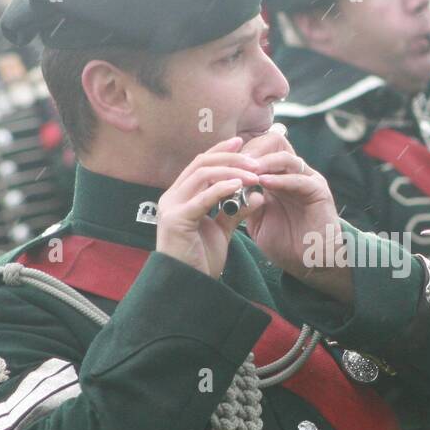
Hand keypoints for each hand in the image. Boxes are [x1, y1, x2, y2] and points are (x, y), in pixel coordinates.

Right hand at [155, 136, 265, 279]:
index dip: (220, 150)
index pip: (200, 164)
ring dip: (231, 171)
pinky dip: (222, 188)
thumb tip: (258, 194)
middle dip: (230, 158)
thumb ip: (235, 210)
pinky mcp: (177, 219)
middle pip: (201, 164)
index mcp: (180, 197)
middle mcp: (172, 197)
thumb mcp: (222, 230)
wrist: (188, 286)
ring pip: (202, 175)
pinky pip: (202, 197)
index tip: (242, 143)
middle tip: (255, 161)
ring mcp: (172, 207)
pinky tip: (239, 185)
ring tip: (253, 175)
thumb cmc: (201, 260)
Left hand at [241, 127, 353, 306]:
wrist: (308, 263)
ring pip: (285, 156)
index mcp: (279, 176)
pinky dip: (280, 179)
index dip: (242, 152)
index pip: (261, 147)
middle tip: (235, 164)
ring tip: (247, 172)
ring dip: (263, 163)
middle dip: (252, 151)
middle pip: (274, 141)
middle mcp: (294, 172)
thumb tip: (224, 187)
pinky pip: (300, 179)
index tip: (224, 164)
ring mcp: (308, 179)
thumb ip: (244, 201)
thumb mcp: (256, 219)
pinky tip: (264, 183)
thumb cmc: (284, 242)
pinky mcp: (319, 192)